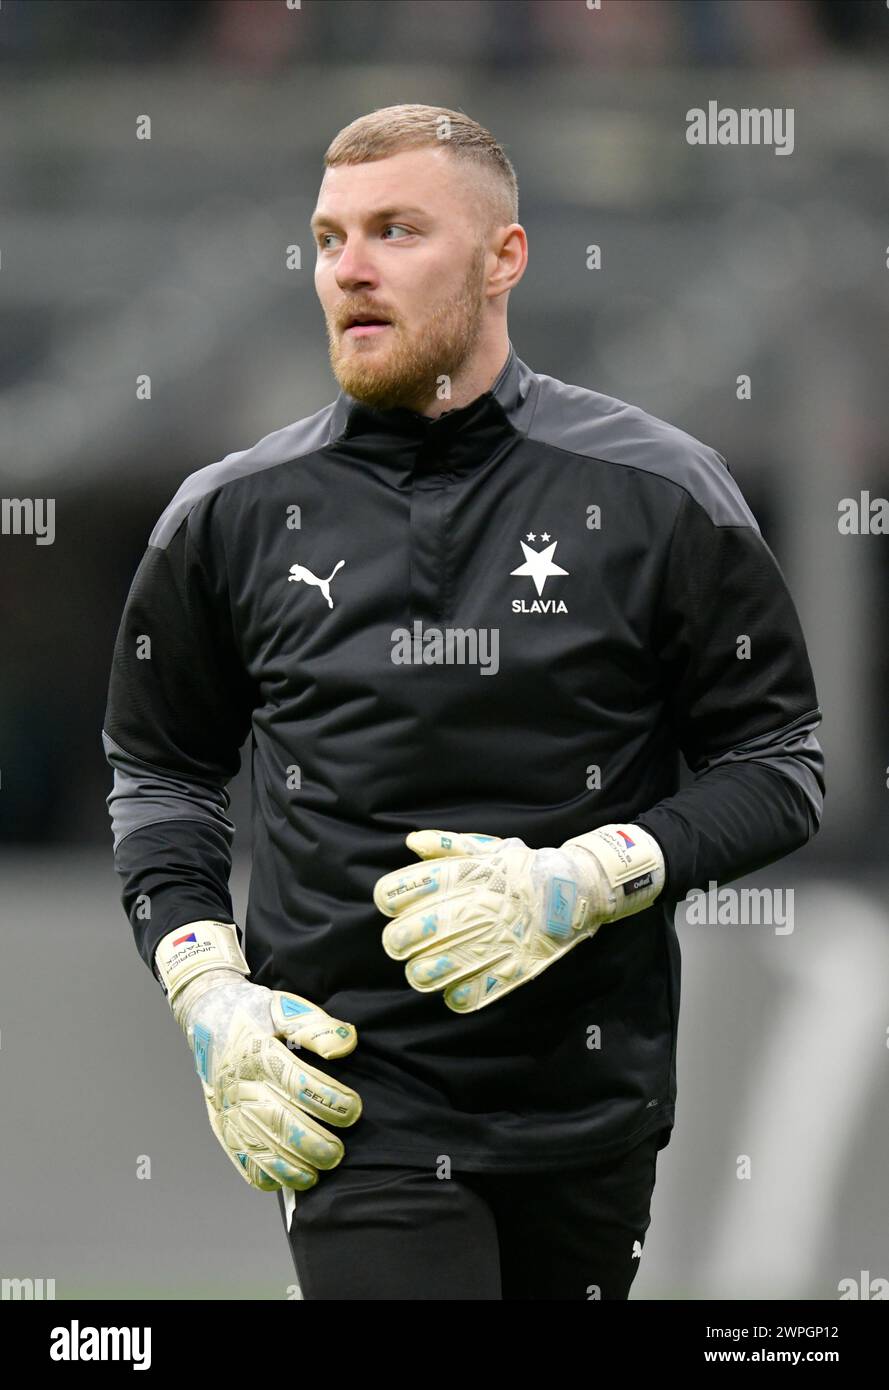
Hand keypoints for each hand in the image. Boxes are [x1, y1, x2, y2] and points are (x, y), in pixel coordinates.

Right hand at [155, 920, 361, 1191]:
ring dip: (289, 1166)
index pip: (296, 1081)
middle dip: (312, 1143)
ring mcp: (228, 1107)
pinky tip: (285, 1179)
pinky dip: (262, 1174)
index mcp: (257, 1051)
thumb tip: (346, 1044)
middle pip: (277, 1122)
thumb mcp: (284, 1006)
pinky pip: (239, 1157)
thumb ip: (315, 1025)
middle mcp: (240, 1083)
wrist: (205, 1014)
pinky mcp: (221, 1123)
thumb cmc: (253, 1012)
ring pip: (258, 1146)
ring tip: (316, 1173)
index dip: (327, 1099)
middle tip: (337, 1152)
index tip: (353, 1109)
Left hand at [373, 825, 663, 1013]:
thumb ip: (447, 846)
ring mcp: (490, 942)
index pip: (405, 890)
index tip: (390, 906)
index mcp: (463, 876)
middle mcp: (471, 908)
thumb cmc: (522, 870)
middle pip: (412, 934)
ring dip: (420, 972)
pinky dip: (455, 995)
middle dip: (398, 941)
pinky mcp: (509, 970)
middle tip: (399, 944)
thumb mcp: (488, 849)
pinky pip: (469, 994)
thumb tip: (411, 841)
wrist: (573, 890)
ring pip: (433, 969)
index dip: (391, 900)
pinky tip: (453, 990)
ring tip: (420, 970)